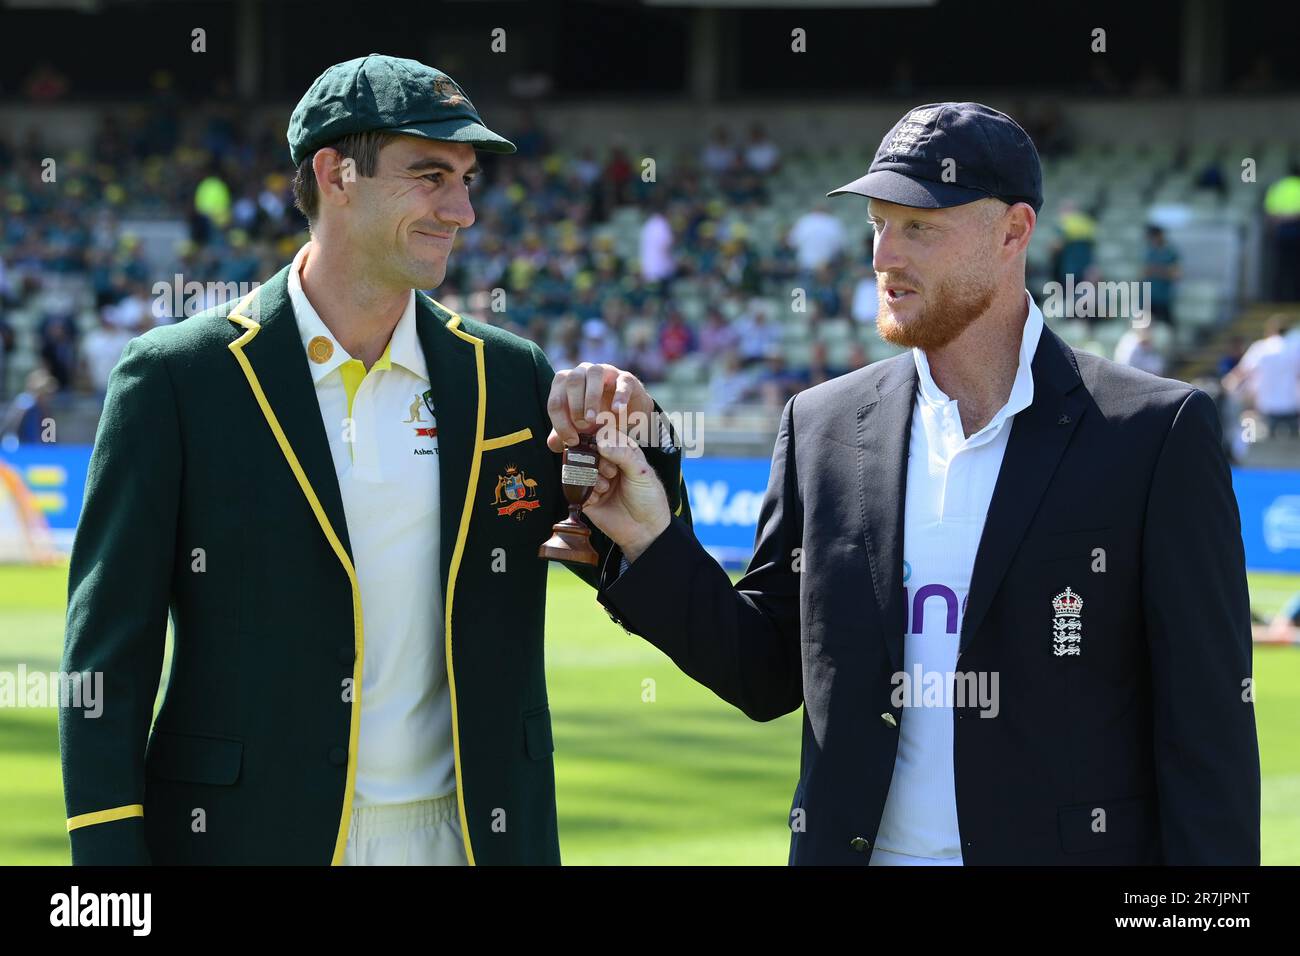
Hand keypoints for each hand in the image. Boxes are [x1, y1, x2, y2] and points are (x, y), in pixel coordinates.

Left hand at [545, 363, 653, 452]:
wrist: (626, 415)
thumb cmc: (597, 418)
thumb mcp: (578, 430)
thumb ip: (563, 434)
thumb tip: (552, 443)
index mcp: (566, 383)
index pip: (556, 399)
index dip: (560, 422)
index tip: (572, 440)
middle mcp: (583, 371)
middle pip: (572, 379)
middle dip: (574, 405)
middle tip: (582, 426)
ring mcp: (606, 372)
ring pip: (595, 372)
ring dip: (592, 396)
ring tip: (593, 419)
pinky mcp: (626, 378)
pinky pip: (622, 381)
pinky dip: (619, 395)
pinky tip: (616, 410)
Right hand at [545, 364, 669, 560]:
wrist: (646, 531)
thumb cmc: (649, 499)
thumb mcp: (642, 473)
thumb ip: (623, 454)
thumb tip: (601, 440)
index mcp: (622, 452)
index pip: (604, 435)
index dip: (601, 439)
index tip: (603, 448)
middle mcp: (607, 463)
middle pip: (588, 450)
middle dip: (597, 460)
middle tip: (611, 472)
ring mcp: (595, 479)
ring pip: (580, 467)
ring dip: (591, 476)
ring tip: (606, 486)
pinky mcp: (587, 497)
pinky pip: (575, 487)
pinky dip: (586, 490)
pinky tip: (599, 497)